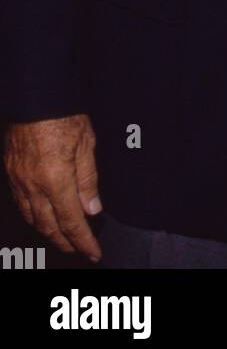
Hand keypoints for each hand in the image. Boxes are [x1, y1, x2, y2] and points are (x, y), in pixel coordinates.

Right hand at [4, 115, 101, 261]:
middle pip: (49, 226)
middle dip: (65, 242)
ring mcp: (19, 181)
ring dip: (48, 232)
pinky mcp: (11, 172)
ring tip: (63, 238)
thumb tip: (92, 209)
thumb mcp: (86, 144)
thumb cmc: (63, 114)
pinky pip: (21, 204)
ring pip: (33, 219)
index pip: (71, 222)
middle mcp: (34, 186)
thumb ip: (88, 180)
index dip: (83, 241)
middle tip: (79, 249)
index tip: (93, 253)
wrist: (34, 95)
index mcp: (56, 180)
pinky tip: (42, 217)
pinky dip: (33, 217)